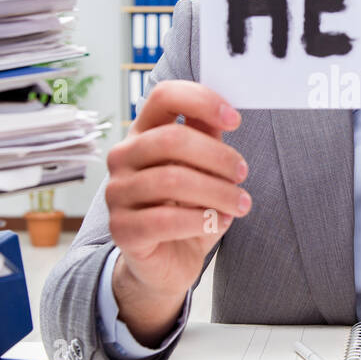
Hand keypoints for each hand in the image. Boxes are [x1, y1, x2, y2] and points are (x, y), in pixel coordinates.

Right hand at [105, 80, 248, 342]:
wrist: (166, 262)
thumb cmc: (187, 209)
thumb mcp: (202, 169)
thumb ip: (208, 138)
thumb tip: (225, 114)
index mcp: (143, 133)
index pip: (164, 96)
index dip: (201, 100)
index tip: (234, 120)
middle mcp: (123, 158)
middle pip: (172, 139)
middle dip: (217, 156)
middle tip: (242, 173)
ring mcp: (117, 193)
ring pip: (172, 180)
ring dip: (217, 192)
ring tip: (240, 204)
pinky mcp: (122, 230)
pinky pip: (165, 220)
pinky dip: (201, 221)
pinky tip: (218, 223)